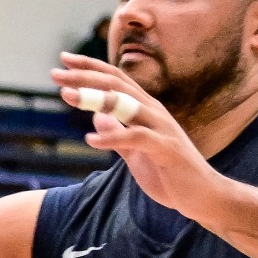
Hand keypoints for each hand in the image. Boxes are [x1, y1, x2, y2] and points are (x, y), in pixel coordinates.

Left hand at [51, 54, 227, 221]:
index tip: (63, 61)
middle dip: (84, 77)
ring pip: (126, 104)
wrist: (202, 196)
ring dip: (95, 98)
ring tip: (67, 96)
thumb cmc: (169, 173)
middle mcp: (154, 111)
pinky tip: (90, 139)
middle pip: (116, 85)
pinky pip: (137, 138)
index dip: (90, 68)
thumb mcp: (134, 152)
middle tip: (55, 74)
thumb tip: (97, 115)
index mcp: (145, 109)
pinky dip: (113, 138)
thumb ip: (117, 132)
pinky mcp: (166, 149)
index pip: (115, 80)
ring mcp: (162, 128)